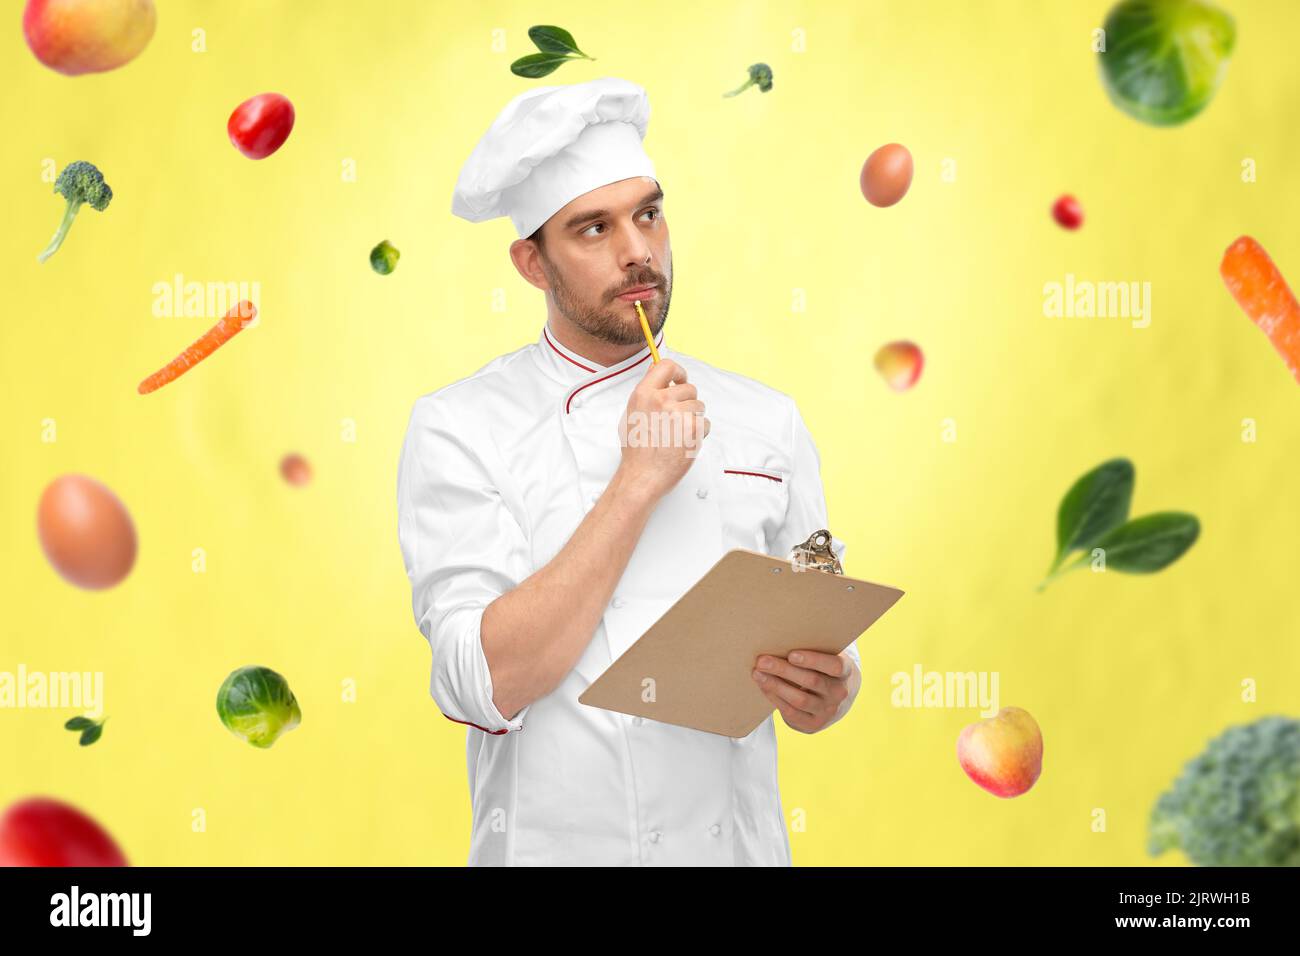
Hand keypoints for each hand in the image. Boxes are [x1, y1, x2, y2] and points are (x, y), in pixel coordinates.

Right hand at [616, 359, 709, 501]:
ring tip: (677, 434)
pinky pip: (705, 423)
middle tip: (677, 420)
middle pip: (689, 388)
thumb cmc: (637, 450)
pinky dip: (699, 434)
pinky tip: (684, 443)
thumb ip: (647, 392)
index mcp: (643, 394)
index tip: (680, 379)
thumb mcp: (632, 414)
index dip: (678, 371)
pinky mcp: (693, 428)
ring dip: (693, 419)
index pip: (666, 366)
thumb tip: (655, 369)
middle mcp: (661, 400)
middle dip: (688, 402)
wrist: (642, 476)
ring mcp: (678, 413)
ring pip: (699, 406)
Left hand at [752, 649, 857, 732]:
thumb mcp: (826, 657)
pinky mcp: (813, 724)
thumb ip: (812, 649)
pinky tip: (764, 686)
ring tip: (758, 673)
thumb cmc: (823, 669)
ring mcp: (827, 711)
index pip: (834, 666)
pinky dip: (775, 698)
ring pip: (799, 699)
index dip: (813, 660)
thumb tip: (779, 638)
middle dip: (783, 670)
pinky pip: (791, 712)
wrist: (835, 698)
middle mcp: (839, 693)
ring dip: (775, 685)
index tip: (791, 654)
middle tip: (762, 660)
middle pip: (811, 681)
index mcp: (845, 672)